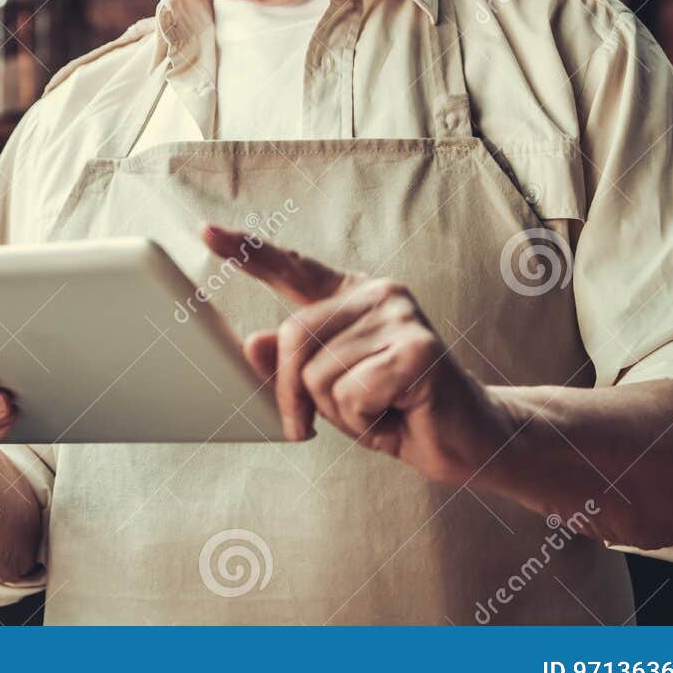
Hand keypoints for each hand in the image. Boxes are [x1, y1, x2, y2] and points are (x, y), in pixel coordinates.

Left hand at [201, 224, 505, 484]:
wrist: (467, 441)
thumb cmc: (396, 412)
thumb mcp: (331, 392)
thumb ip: (293, 366)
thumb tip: (251, 342)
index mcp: (350, 297)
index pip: (291, 268)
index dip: (247, 251)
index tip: (205, 231)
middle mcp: (375, 293)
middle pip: (292, 339)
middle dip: (299, 396)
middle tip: (336, 420)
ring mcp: (399, 314)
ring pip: (321, 375)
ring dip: (343, 414)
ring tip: (383, 409)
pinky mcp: (418, 346)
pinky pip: (354, 393)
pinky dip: (367, 421)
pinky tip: (400, 412)